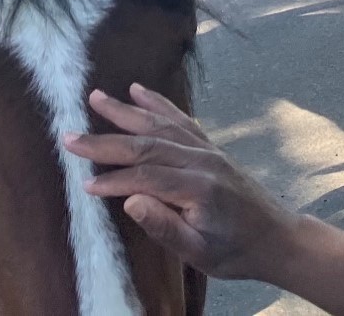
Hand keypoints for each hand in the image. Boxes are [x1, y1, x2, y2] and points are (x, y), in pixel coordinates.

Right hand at [63, 84, 296, 281]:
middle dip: (106, 139)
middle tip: (70, 134)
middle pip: (147, 144)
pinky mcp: (208, 146)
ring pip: (161, 124)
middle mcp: (201, 159)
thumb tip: (129, 201)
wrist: (274, 236)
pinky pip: (179, 119)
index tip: (84, 183)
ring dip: (126, 111)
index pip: (147, 177)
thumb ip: (164, 226)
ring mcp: (206, 148)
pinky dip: (158, 103)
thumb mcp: (199, 252)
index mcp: (198, 187)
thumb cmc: (233, 251)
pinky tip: (139, 91)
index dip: (114, 180)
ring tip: (97, 97)